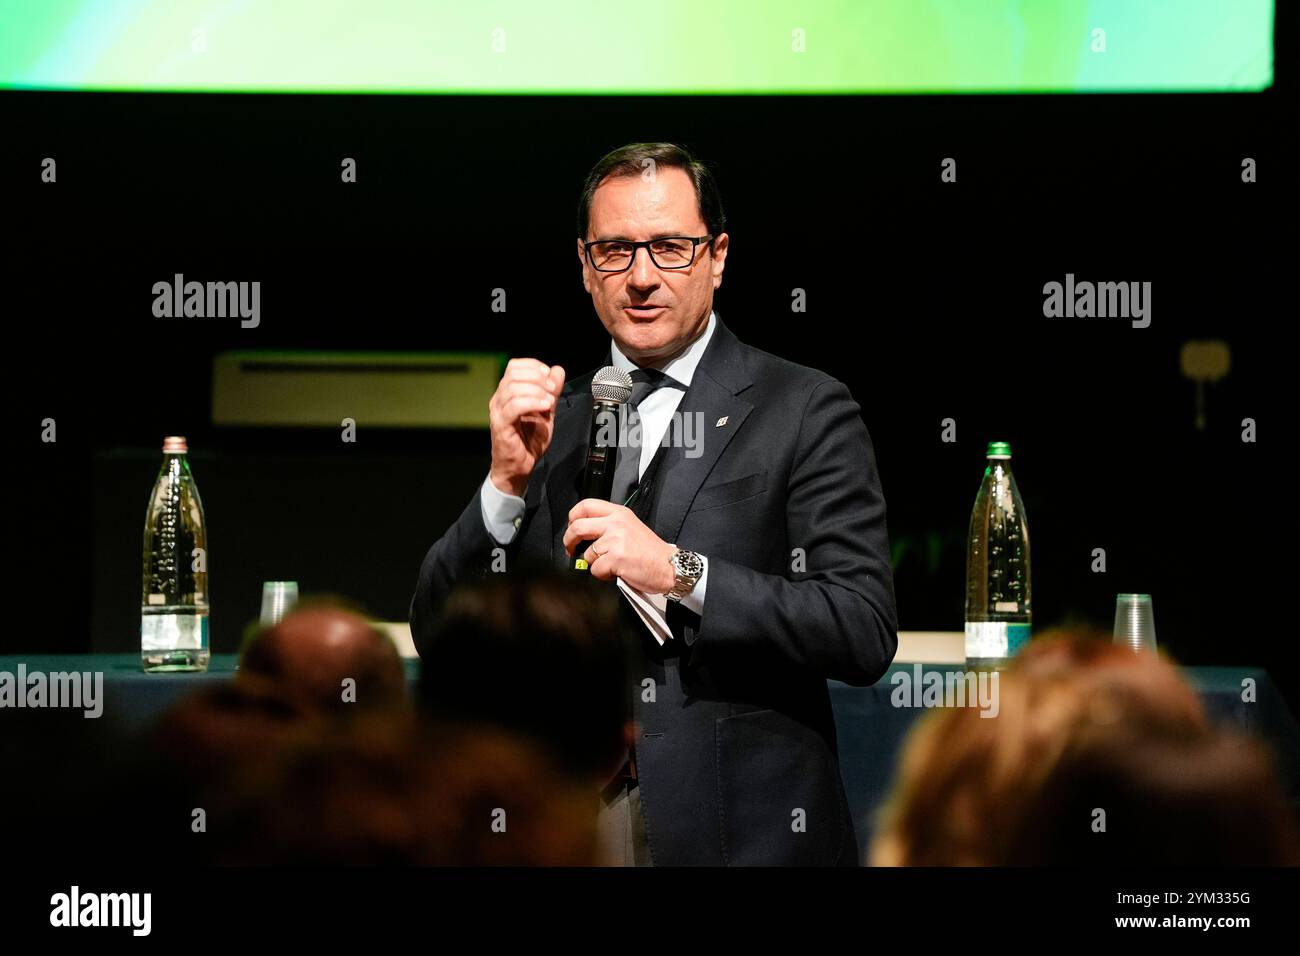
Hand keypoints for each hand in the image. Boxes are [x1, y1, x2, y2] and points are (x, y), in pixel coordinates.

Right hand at [488, 358, 565, 497]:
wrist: (519, 467)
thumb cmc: (528, 442)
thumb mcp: (546, 412)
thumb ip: (551, 391)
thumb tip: (557, 370)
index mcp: (508, 393)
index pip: (514, 366)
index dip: (533, 366)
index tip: (549, 376)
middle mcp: (499, 399)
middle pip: (513, 373)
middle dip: (538, 378)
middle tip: (552, 390)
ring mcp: (498, 411)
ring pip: (513, 388)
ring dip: (537, 391)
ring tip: (549, 402)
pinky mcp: (500, 425)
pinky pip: (514, 406)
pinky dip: (532, 403)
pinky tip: (545, 408)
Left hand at [564, 499, 676, 593]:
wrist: (669, 566)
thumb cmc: (650, 551)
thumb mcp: (630, 526)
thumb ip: (609, 524)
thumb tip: (584, 533)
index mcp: (619, 513)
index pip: (585, 505)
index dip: (572, 518)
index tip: (572, 529)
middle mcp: (616, 523)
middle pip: (577, 527)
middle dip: (569, 542)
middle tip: (571, 550)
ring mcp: (615, 540)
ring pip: (587, 554)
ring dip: (595, 564)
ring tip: (611, 565)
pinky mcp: (616, 558)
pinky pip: (595, 569)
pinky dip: (603, 575)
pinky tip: (616, 572)